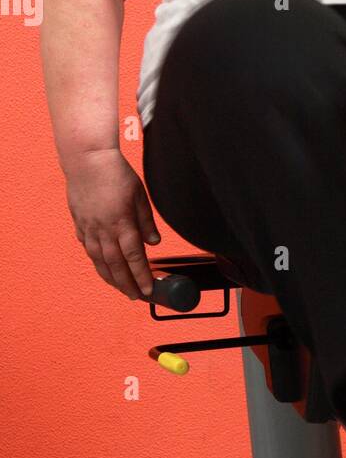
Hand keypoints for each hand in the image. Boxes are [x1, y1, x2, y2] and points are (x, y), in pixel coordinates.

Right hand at [65, 148, 160, 298]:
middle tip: (136, 297)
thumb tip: (154, 243)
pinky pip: (88, 248)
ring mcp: (89, 228)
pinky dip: (97, 262)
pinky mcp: (80, 224)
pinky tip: (103, 268)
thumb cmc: (116, 175)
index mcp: (122, 222)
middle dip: (127, 284)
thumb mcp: (140, 196)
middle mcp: (104, 229)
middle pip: (116, 265)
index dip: (142, 275)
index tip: (149, 290)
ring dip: (111, 278)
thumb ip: (147, 222)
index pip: (134, 257)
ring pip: (99, 260)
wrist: (87, 161)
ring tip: (121, 289)